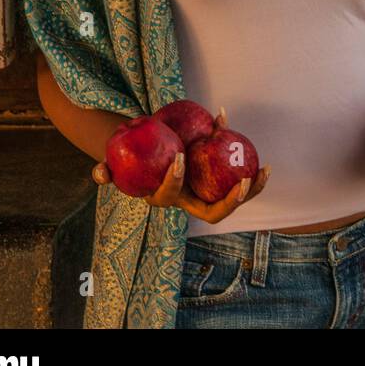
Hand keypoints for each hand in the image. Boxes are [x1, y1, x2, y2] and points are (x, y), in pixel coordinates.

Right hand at [92, 107, 270, 223]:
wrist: (150, 152)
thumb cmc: (132, 158)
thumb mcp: (114, 164)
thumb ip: (105, 171)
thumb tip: (100, 174)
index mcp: (166, 198)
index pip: (171, 197)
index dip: (174, 181)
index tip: (178, 157)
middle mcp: (189, 201)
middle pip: (214, 213)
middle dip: (231, 202)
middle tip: (243, 182)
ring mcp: (206, 193)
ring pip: (233, 201)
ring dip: (252, 190)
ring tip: (264, 170)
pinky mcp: (219, 182)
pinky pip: (238, 179)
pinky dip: (249, 168)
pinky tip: (256, 152)